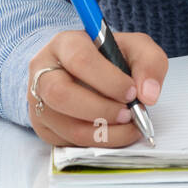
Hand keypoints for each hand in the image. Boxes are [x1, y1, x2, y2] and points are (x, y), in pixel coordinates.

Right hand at [27, 29, 168, 147]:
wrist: (85, 71)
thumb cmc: (108, 58)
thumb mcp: (134, 48)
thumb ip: (149, 62)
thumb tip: (148, 95)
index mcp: (65, 44)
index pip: (80, 60)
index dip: (109, 80)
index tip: (132, 92)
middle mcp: (43, 71)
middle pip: (62, 95)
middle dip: (102, 110)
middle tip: (128, 114)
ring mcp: (38, 101)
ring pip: (65, 124)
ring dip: (103, 132)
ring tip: (127, 126)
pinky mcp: (43, 126)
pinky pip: (68, 142)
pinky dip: (96, 143)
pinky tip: (114, 134)